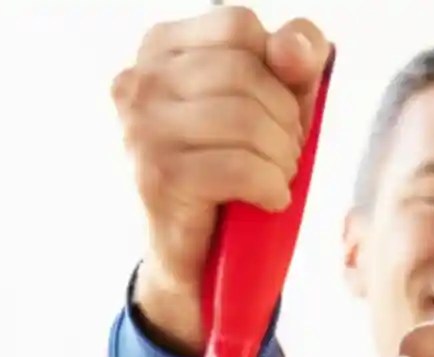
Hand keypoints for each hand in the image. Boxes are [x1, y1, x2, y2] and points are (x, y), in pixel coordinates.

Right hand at [113, 7, 331, 353]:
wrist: (197, 255)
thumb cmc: (235, 168)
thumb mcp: (277, 101)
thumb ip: (295, 60)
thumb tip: (292, 47)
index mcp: (160, 48)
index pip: (238, 25)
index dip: (277, 68)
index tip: (279, 110)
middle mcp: (138, 81)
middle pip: (244, 71)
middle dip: (284, 118)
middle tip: (284, 153)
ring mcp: (141, 129)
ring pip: (244, 119)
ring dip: (281, 156)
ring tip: (276, 176)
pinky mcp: (157, 176)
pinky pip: (239, 167)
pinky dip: (270, 187)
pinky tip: (268, 199)